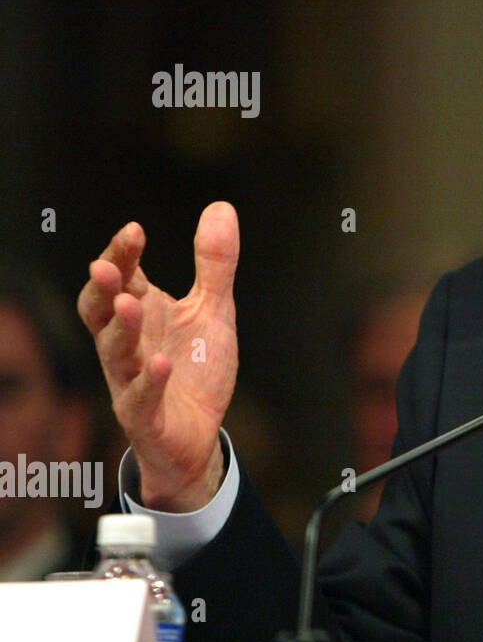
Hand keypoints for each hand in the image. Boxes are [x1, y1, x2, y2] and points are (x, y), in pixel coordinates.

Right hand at [78, 202, 239, 511]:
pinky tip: (160, 362)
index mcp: (142, 314)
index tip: (134, 230)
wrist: (198, 435)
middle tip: (108, 266)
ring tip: (130, 303)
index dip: (122, 255)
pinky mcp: (146, 417)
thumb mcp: (213, 309)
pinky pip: (140, 399)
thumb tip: (221, 207)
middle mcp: (129, 344)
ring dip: (121, 329)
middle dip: (102, 289)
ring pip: (115, 353)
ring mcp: (132, 381)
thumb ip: (214, 264)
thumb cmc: (195, 366)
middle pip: (101, 312)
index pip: (121, 278)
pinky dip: (148, 381)